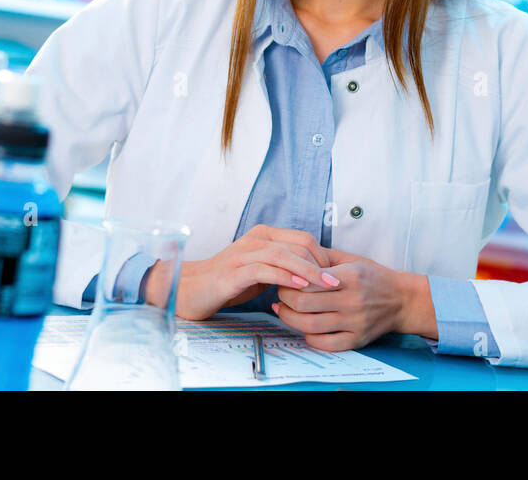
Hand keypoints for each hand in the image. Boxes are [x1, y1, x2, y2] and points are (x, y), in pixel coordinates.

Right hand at [146, 225, 339, 320]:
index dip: (323, 256)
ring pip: (285, 255)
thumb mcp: (259, 272)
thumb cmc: (227, 283)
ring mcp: (244, 253)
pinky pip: (266, 269)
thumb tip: (312, 276)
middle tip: (338, 282)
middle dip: (322, 263)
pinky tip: (300, 287)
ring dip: (309, 271)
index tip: (336, 275)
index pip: (302, 239)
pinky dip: (285, 276)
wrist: (189, 290)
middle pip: (298, 244)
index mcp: (263, 235)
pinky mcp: (235, 271)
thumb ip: (282, 268)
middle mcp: (255, 239)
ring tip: (327, 285)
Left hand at [272, 248, 436, 350]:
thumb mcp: (352, 259)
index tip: (284, 278)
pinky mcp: (356, 340)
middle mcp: (351, 300)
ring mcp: (354, 322)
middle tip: (281, 295)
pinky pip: (324, 344)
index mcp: (349, 276)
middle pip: (303, 304)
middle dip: (285, 299)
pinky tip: (305, 328)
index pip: (307, 280)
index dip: (289, 280)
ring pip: (309, 326)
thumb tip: (293, 256)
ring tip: (286, 311)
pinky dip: (309, 337)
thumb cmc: (374, 277)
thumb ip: (323, 257)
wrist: (402, 300)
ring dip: (290, 319)